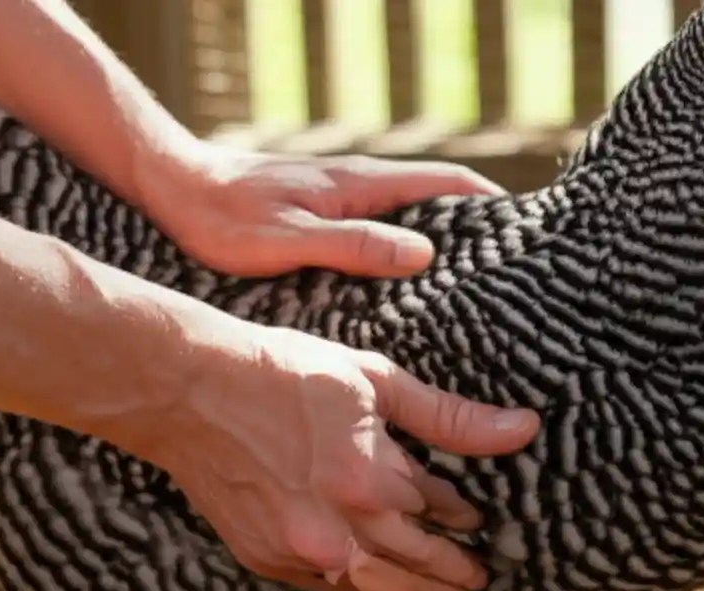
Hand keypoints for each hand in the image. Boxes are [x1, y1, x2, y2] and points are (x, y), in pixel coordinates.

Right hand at [130, 323, 539, 590]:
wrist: (190, 391)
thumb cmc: (282, 372)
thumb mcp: (375, 379)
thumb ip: (451, 417)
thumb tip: (524, 429)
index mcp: (372, 478)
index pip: (437, 508)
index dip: (461, 516)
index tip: (476, 521)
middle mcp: (340, 525)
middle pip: (416, 561)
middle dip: (453, 574)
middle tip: (477, 583)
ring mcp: (301, 548)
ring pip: (378, 589)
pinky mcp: (267, 558)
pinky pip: (330, 589)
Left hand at [138, 142, 505, 277]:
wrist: (174, 188)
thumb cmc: (225, 216)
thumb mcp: (290, 238)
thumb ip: (355, 244)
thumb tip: (426, 253)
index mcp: (362, 185)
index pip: (448, 185)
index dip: (493, 204)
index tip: (529, 234)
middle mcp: (360, 187)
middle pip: (437, 203)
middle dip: (476, 231)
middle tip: (510, 278)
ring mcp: (343, 202)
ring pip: (409, 221)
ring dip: (441, 246)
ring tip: (470, 292)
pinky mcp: (324, 218)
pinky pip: (380, 234)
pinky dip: (404, 254)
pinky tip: (404, 292)